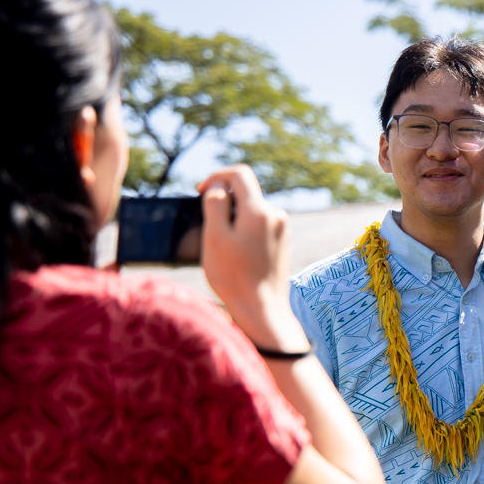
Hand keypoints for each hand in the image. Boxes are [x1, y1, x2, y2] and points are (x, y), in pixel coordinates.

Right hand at [196, 165, 308, 352]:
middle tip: (208, 225)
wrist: (262, 310)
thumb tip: (219, 185)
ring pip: (252, 211)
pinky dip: (244, 230)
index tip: (201, 191)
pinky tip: (236, 254)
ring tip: (222, 246)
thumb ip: (216, 204)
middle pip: (246, 193)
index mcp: (260, 211)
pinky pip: (259, 226)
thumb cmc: (234, 277)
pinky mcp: (282, 243)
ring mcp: (282, 230)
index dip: (217, 176)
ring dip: (234, 218)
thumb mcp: (215, 236)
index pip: (239, 174)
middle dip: (224, 201)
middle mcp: (276, 216)